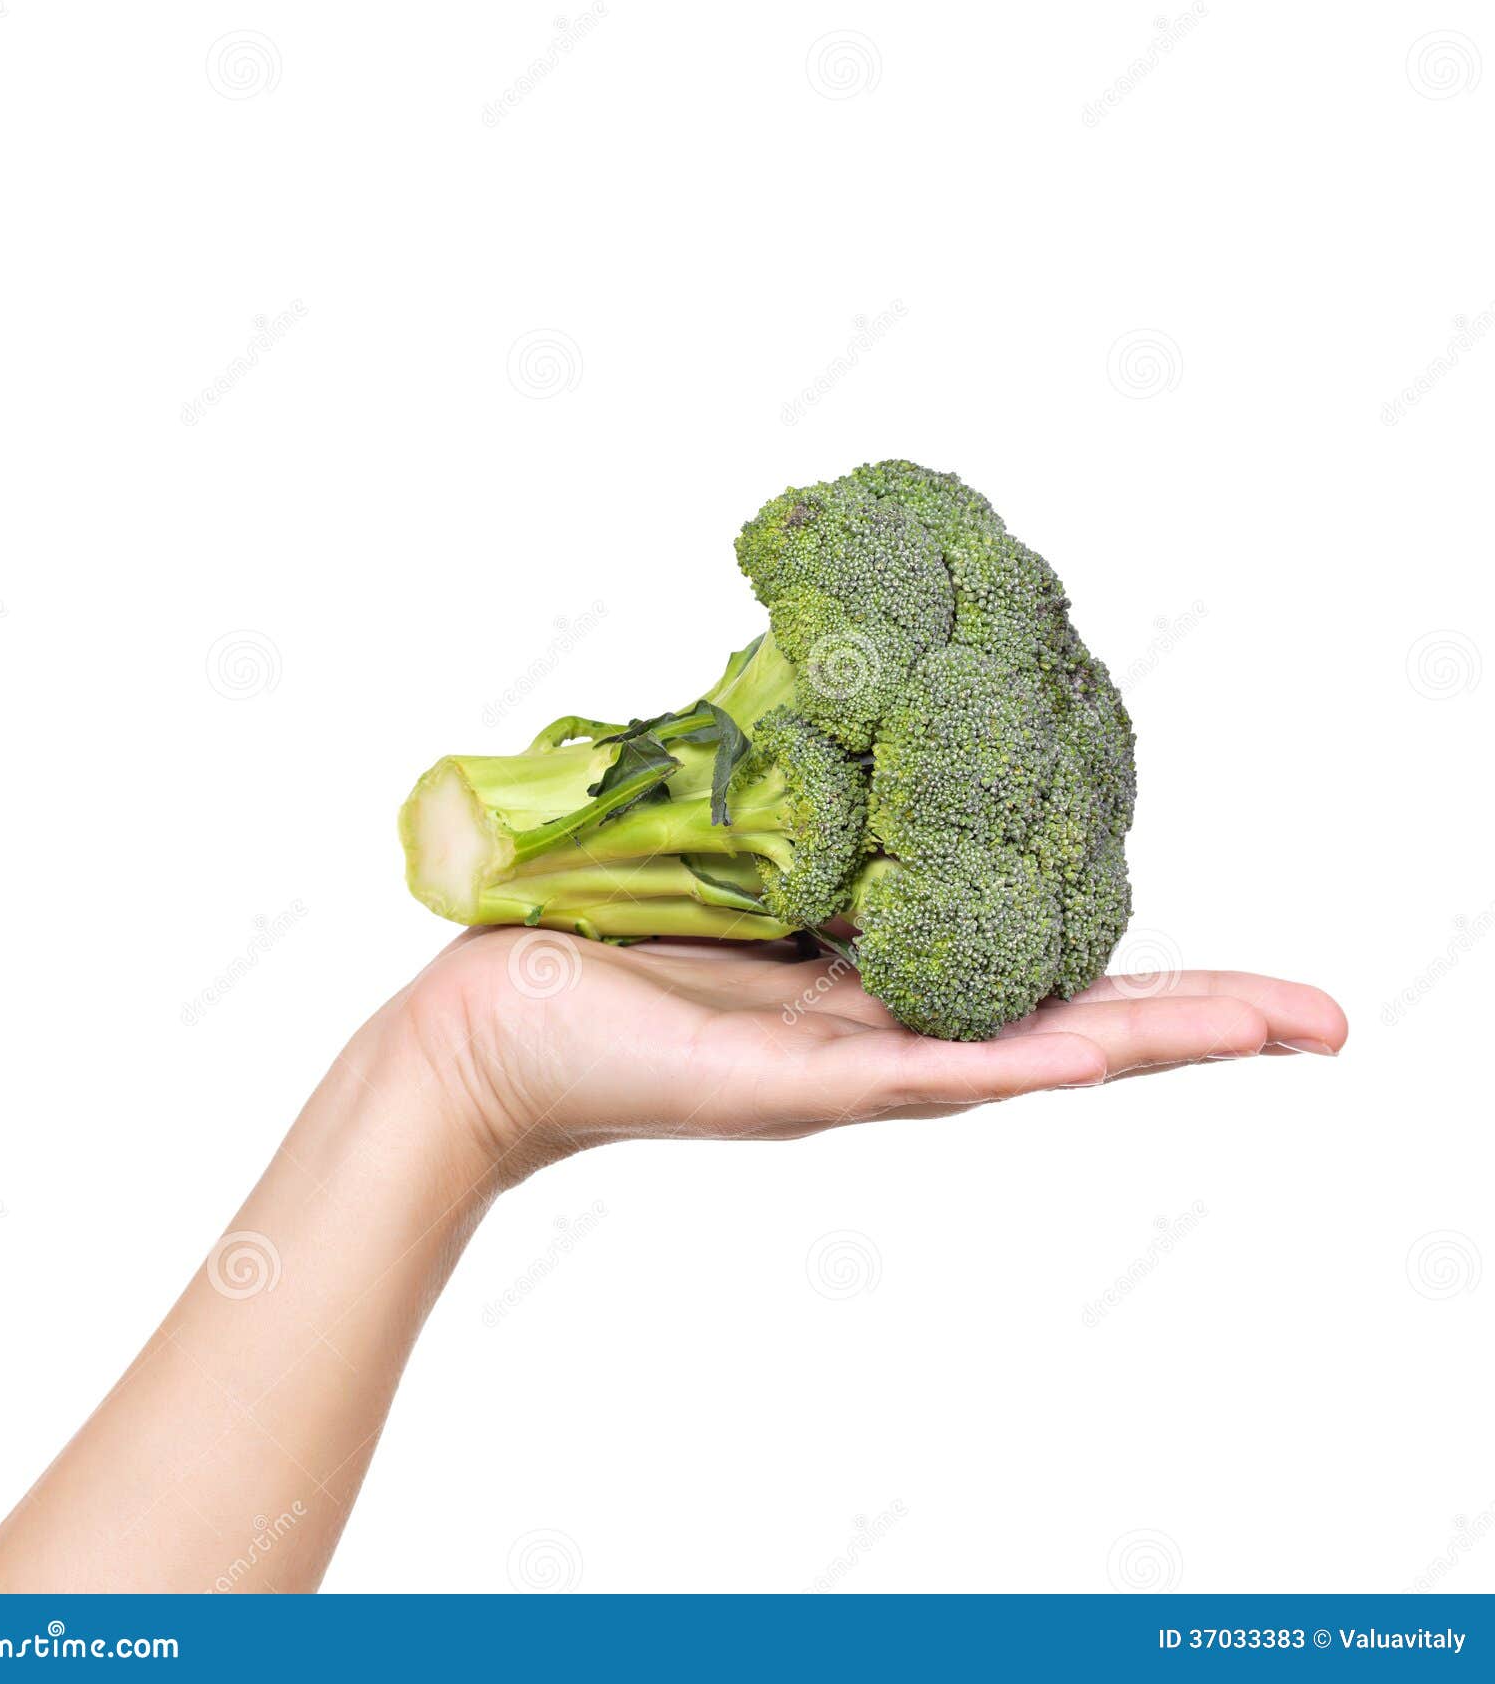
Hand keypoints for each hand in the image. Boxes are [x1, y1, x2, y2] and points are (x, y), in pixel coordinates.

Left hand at [401, 929, 1346, 1180]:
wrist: (487, 1026)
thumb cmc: (603, 944)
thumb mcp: (738, 873)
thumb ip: (818, 835)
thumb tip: (863, 729)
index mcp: (880, 992)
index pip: (1039, 978)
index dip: (1152, 974)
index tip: (1253, 968)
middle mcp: (882, 1042)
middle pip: (1064, 1030)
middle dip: (1195, 1020)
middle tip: (1324, 1019)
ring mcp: (839, 1073)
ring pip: (1014, 1060)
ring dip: (1139, 1042)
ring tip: (1264, 1027)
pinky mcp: (774, 1084)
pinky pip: (902, 1071)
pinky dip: (998, 1060)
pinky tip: (1085, 1050)